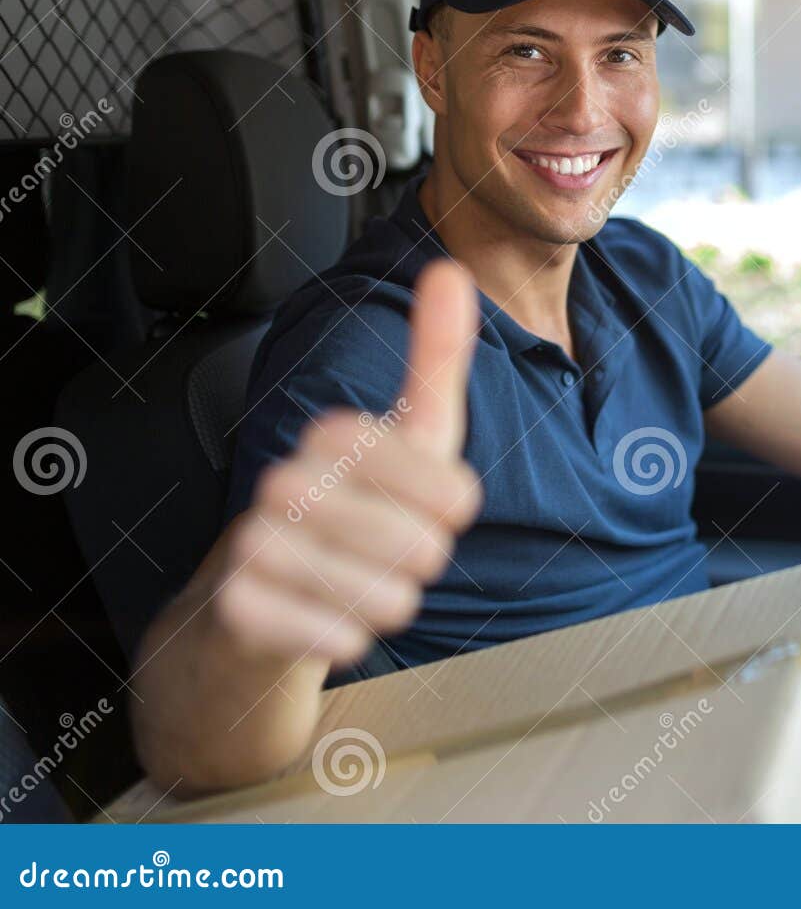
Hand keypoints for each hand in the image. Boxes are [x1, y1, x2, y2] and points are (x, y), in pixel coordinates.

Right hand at [211, 259, 483, 665]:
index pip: (451, 488)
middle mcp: (286, 481)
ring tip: (360, 582)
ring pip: (385, 599)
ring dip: (388, 602)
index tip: (436, 507)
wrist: (246, 597)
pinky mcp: (238, 608)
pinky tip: (325, 617)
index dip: (454, 511)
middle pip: (422, 548)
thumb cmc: (347, 507)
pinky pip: (338, 638)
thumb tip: (449, 269)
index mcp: (334, 435)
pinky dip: (348, 638)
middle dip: (422, 563)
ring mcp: (255, 543)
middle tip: (390, 551)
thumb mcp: (405, 435)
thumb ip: (434, 359)